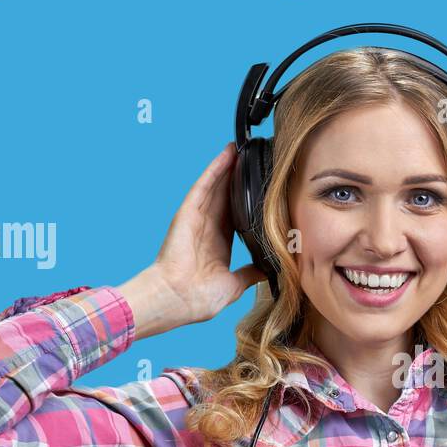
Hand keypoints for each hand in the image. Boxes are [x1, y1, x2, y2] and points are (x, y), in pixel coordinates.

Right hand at [150, 143, 265, 323]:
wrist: (178, 299)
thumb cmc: (199, 298)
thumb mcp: (234, 285)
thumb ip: (249, 274)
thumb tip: (267, 271)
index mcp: (218, 244)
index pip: (236, 215)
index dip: (247, 201)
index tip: (262, 188)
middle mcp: (207, 228)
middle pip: (226, 195)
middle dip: (237, 178)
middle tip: (253, 158)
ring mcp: (197, 218)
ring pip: (216, 185)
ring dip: (228, 166)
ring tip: (241, 148)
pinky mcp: (189, 212)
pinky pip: (204, 185)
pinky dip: (216, 169)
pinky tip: (227, 154)